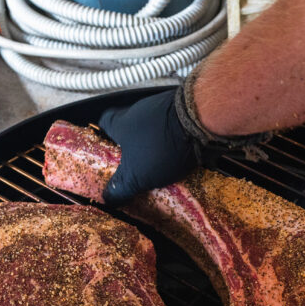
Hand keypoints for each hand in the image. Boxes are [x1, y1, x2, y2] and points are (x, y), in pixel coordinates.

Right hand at [97, 89, 197, 205]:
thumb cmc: (162, 146)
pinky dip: (173, 138)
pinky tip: (179, 154)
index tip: (107, 147)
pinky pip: (173, 125)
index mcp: (121, 122)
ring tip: (158, 161)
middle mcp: (139, 110)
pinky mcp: (183, 109)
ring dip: (153, 141)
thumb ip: (120, 188)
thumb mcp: (136, 176)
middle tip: (133, 162)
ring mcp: (162, 106)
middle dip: (130, 143)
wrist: (201, 121)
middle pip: (128, 124)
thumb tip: (107, 198)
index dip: (103, 134)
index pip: (104, 121)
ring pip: (152, 125)